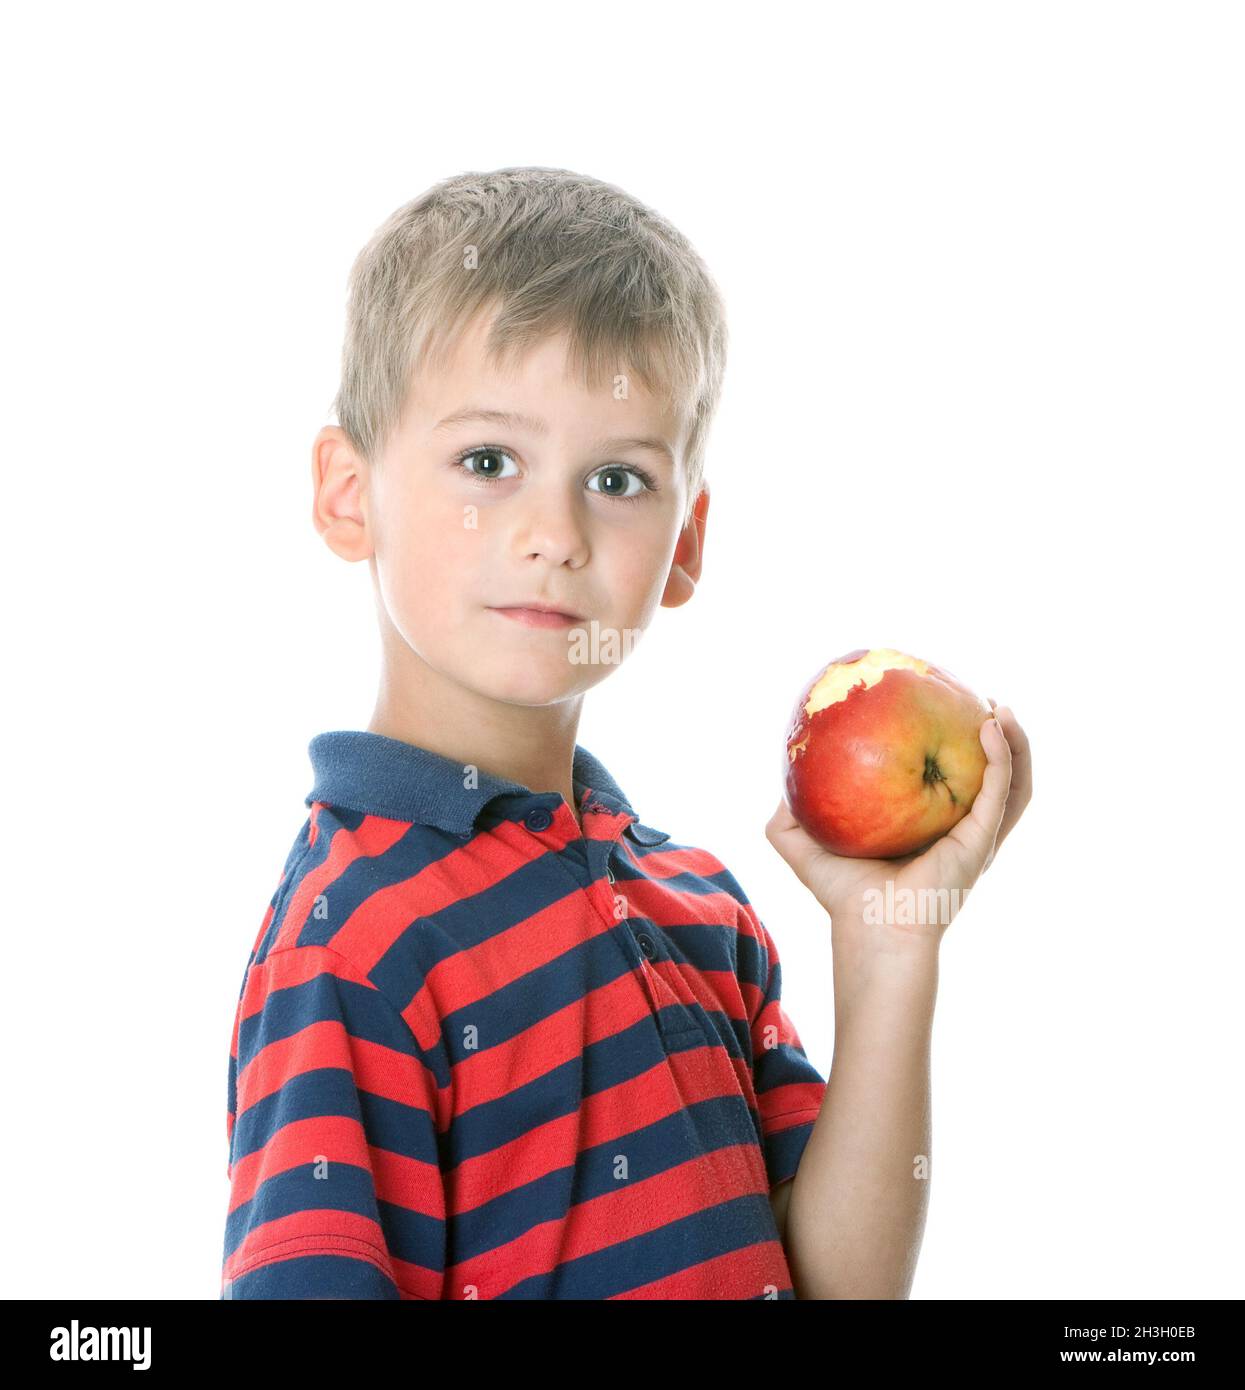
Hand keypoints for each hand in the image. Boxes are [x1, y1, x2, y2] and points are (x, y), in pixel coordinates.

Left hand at [765, 702, 1031, 946]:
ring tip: (1000, 709)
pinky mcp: (981, 841)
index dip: (955, 747)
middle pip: (994, 778)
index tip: (944, 708)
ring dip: (1015, 744)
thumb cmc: (843, 895)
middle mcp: (960, 831)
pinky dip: (1002, 758)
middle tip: (981, 702)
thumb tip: (784, 782)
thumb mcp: (803, 845)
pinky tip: (989, 726)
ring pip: (1013, 783)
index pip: (953, 781)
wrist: (870, 930)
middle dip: (999, 739)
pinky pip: (1000, 791)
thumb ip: (789, 815)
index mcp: (930, 827)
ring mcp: (976, 837)